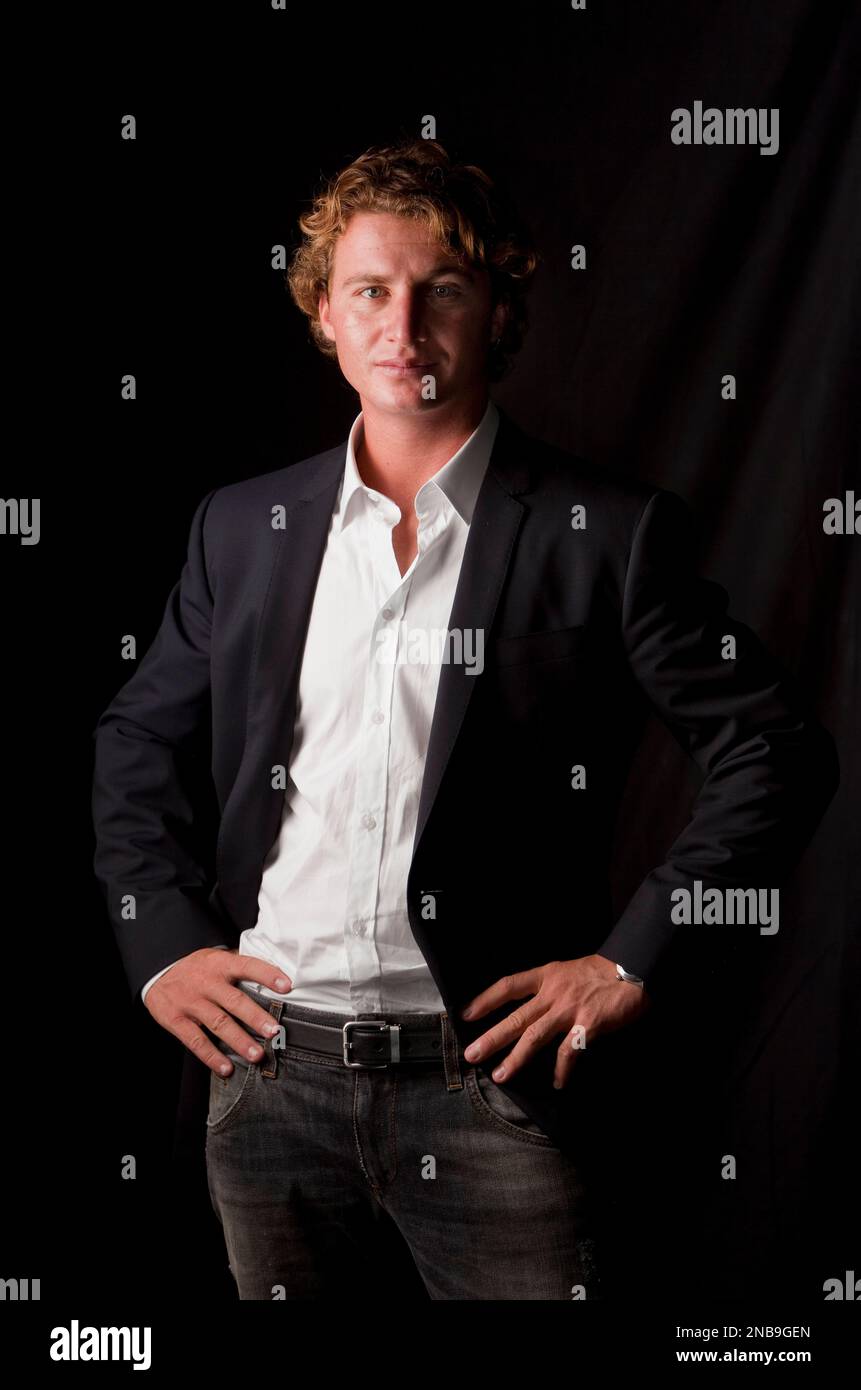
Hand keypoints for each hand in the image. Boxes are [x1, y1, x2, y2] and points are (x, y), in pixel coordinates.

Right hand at [144, 947, 292, 1076]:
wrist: (158, 972)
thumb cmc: (198, 969)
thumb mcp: (217, 959)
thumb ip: (240, 967)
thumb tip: (277, 975)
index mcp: (220, 964)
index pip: (247, 965)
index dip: (267, 974)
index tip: (287, 987)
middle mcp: (206, 982)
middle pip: (234, 1000)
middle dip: (255, 1017)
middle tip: (274, 1031)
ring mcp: (190, 1002)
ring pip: (218, 1023)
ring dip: (238, 1041)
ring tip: (257, 1055)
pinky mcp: (175, 1020)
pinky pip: (196, 1041)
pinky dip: (211, 1056)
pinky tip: (226, 1068)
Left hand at [459, 954, 649, 1089]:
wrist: (632, 969)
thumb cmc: (600, 972)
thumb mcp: (567, 971)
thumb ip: (549, 988)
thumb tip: (530, 1010)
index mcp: (547, 976)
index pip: (509, 986)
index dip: (486, 999)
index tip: (466, 1014)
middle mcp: (554, 992)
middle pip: (516, 1016)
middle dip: (492, 1037)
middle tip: (472, 1054)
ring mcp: (570, 1009)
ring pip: (535, 1036)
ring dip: (517, 1058)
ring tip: (501, 1075)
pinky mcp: (588, 1024)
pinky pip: (569, 1051)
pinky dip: (562, 1069)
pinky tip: (558, 1082)